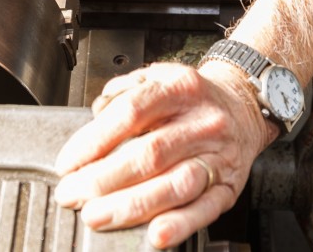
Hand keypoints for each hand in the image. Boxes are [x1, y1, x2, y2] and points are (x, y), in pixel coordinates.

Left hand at [54, 61, 276, 247]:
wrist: (244, 105)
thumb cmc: (194, 96)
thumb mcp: (161, 76)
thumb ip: (125, 91)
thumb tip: (95, 115)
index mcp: (180, 88)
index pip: (131, 112)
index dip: (95, 140)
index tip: (69, 162)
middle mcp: (201, 120)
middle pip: (150, 153)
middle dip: (104, 179)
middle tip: (73, 193)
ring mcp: (217, 154)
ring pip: (175, 184)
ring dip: (132, 205)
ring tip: (97, 216)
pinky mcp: (229, 184)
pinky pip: (205, 208)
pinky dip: (180, 224)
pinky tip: (155, 235)